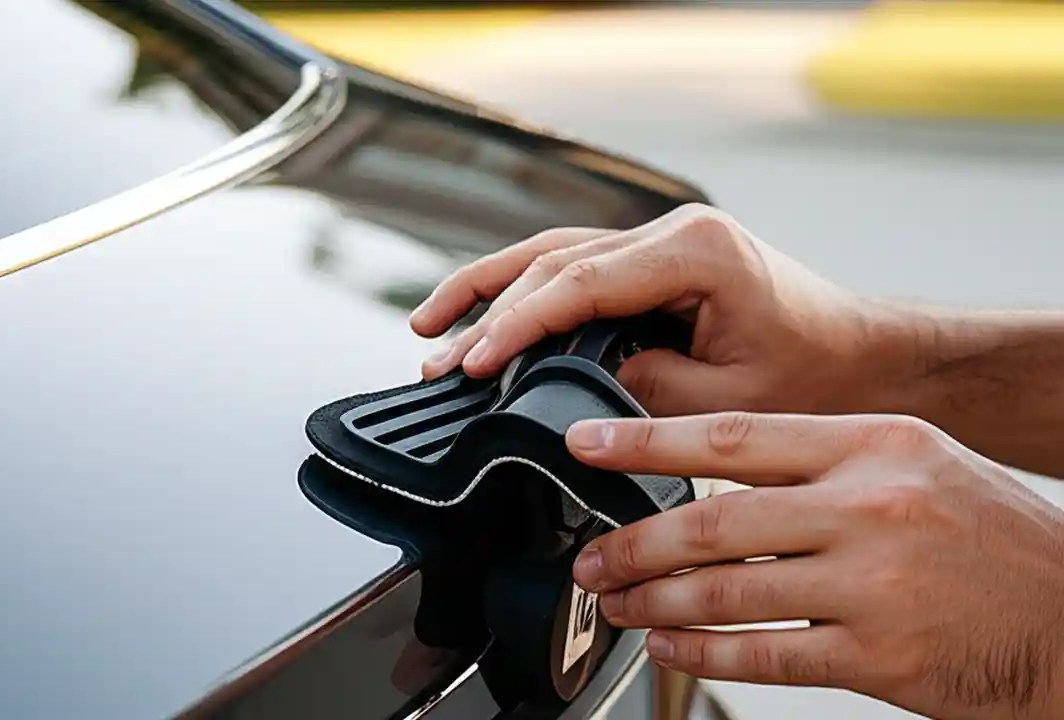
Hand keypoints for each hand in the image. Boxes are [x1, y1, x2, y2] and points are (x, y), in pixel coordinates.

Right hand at [409, 204, 922, 416]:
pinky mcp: (651, 264)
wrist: (863, 358)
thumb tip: (571, 389)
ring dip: (488, 288)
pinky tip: (486, 313)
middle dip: (486, 308)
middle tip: (437, 360)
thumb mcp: (728, 400)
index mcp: (697, 250)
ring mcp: (660, 242)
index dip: (517, 323)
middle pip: (553, 258)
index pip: (581, 281)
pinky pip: (572, 268)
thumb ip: (643, 388)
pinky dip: (524, 292)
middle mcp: (672, 232)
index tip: (473, 362)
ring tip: (430, 327)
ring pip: (551, 253)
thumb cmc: (816, 376)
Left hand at [565, 412, 1063, 719]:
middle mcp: (871, 507)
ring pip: (727, 593)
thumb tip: (714, 471)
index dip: (647, 441)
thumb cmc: (988, 535)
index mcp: (874, 444)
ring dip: (656, 603)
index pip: (734, 436)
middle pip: (715, 522)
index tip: (587, 446)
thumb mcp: (913, 463)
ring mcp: (875, 585)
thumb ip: (820, 462)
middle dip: (634, 543)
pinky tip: (670, 648)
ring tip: (617, 603)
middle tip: (591, 556)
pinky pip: (766, 656)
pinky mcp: (879, 656)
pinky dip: (704, 655)